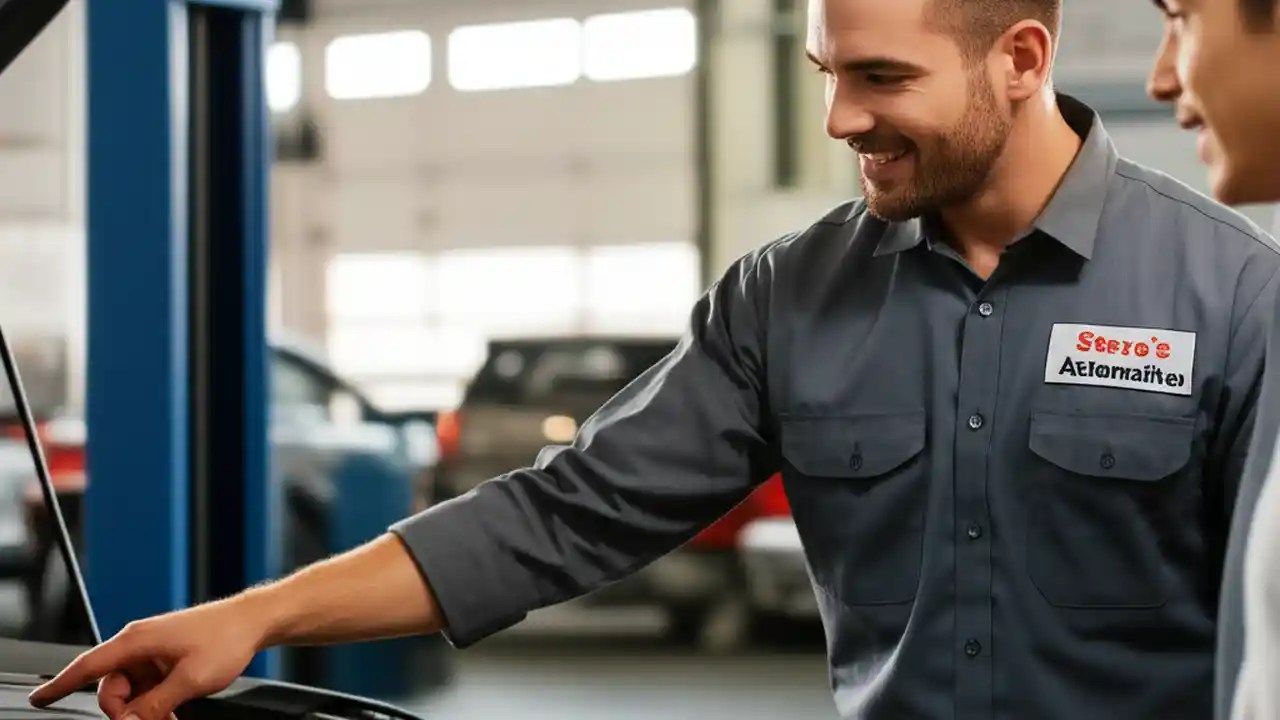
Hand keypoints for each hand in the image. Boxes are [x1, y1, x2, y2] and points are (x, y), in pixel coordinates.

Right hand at [28, 597, 270, 719]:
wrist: (253, 622)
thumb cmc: (226, 638)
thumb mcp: (189, 681)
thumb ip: (154, 705)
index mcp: (136, 641)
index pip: (87, 666)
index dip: (59, 684)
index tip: (41, 698)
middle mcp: (139, 642)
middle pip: (111, 687)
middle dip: (127, 712)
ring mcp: (152, 649)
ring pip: (131, 690)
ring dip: (144, 709)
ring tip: (171, 718)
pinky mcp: (165, 655)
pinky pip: (148, 684)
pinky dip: (155, 700)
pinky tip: (173, 711)